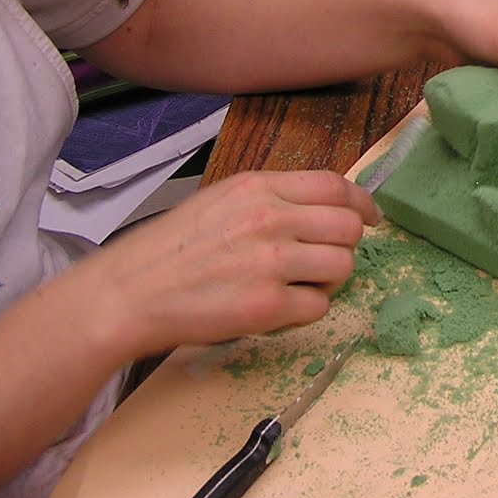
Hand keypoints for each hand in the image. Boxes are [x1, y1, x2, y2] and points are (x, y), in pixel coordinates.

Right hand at [80, 171, 379, 356]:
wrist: (128, 293)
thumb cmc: (172, 249)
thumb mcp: (223, 200)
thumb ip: (273, 199)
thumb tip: (326, 206)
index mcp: (259, 188)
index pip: (336, 186)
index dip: (361, 203)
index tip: (369, 217)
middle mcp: (270, 219)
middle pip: (348, 227)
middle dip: (344, 246)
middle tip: (323, 260)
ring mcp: (271, 263)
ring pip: (342, 267)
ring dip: (327, 281)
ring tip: (296, 287)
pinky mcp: (267, 306)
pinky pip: (318, 307)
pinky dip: (305, 312)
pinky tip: (277, 309)